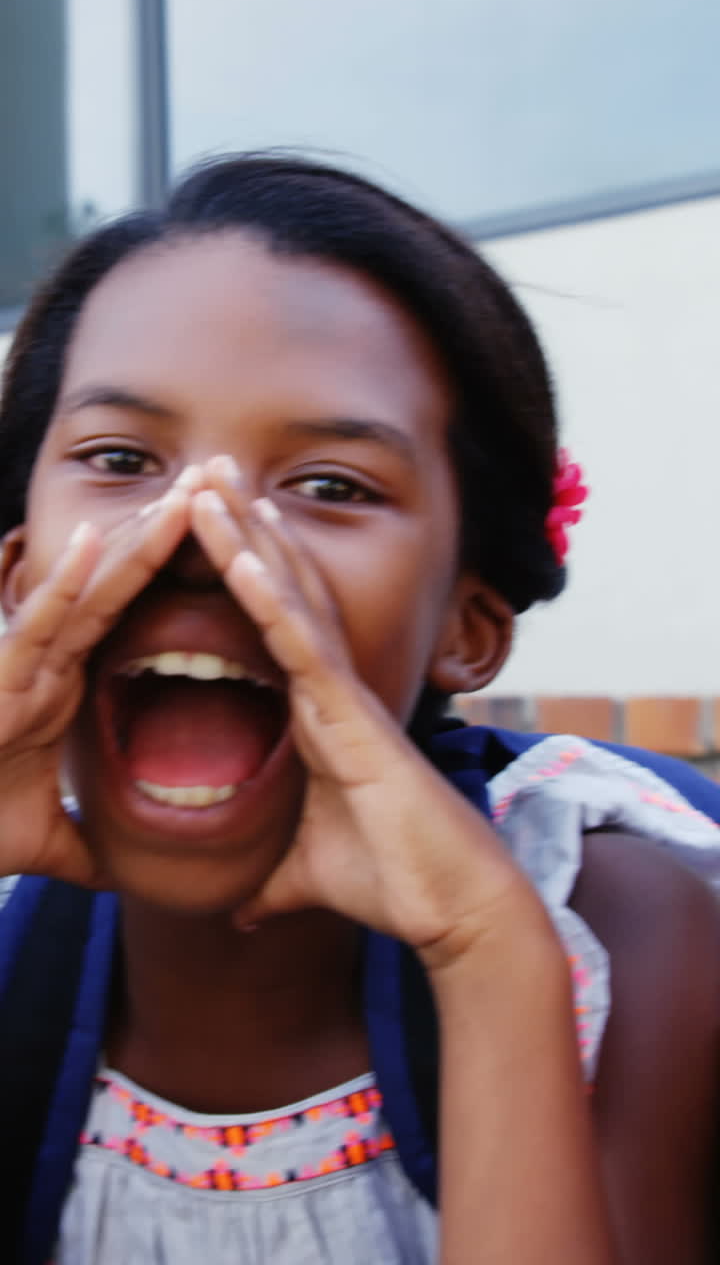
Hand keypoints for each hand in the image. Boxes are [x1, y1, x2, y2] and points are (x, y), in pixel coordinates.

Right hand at [0, 485, 192, 885]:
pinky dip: (65, 584)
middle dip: (167, 534)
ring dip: (136, 542)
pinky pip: (36, 623)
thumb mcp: (49, 839)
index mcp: (62, 681)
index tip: (215, 537)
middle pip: (120, 584)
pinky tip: (98, 542)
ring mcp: (22, 661)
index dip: (169, 574)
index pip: (128, 614)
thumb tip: (128, 874)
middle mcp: (47, 660)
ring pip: (88, 590)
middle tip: (217, 480)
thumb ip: (90, 845)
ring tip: (185, 495)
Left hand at [191, 461, 536, 969]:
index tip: (208, 521)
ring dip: (248, 539)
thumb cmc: (393, 881)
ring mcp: (345, 697)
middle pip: (280, 590)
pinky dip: (272, 601)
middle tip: (206, 466)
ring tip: (211, 483)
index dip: (242, 570)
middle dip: (243, 526)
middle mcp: (332, 690)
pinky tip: (242, 558)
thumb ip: (271, 881)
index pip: (269, 625)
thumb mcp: (306, 878)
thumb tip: (240, 909)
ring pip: (290, 600)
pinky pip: (304, 649)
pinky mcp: (355, 720)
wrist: (453, 905)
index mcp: (318, 714)